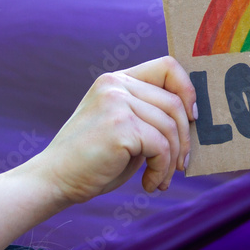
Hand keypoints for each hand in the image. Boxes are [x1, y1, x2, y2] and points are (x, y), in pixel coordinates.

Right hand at [23, 56, 196, 205]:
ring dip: (172, 160)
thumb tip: (195, 118)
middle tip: (181, 164)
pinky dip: (162, 169)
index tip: (192, 118)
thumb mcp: (124, 127)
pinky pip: (161, 146)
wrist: (54, 181)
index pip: (168, 66)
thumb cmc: (93, 160)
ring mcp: (116, 102)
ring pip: (170, 127)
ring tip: (161, 179)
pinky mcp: (120, 126)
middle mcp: (116, 85)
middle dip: (184, 139)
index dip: (188, 89)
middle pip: (174, 103)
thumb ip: (150, 115)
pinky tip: (150, 183)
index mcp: (117, 80)